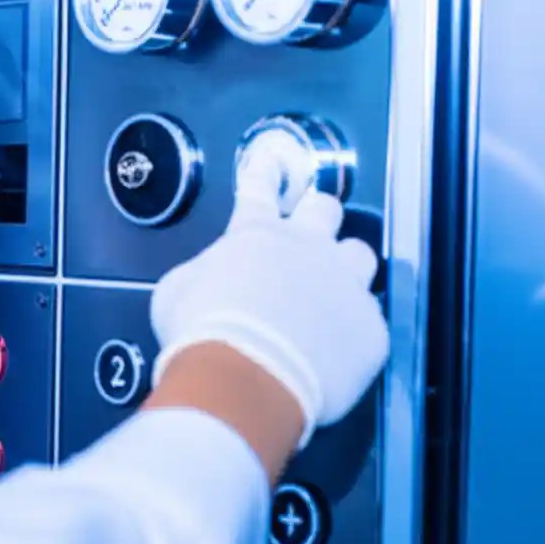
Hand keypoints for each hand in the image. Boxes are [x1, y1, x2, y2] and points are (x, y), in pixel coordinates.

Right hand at [148, 152, 388, 447]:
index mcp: (255, 234)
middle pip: (325, 210)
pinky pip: (369, 320)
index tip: (269, 165)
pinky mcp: (369, 328)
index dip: (263, 175)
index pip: (259, 191)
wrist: (245, 379)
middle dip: (316, 216)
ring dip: (345, 268)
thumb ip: (199, 272)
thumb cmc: (203, 334)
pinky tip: (334, 348)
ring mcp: (345, 286)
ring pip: (360, 256)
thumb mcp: (175, 291)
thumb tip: (207, 279)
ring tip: (330, 290)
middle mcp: (307, 249)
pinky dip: (351, 330)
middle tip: (306, 232)